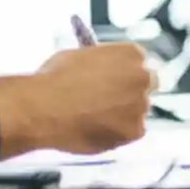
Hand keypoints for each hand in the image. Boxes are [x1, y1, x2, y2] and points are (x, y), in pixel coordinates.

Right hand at [0, 43, 157, 157]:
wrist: (44, 107)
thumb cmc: (54, 79)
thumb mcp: (79, 58)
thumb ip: (99, 65)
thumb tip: (99, 74)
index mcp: (131, 53)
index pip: (138, 62)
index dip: (124, 73)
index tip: (115, 81)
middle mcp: (143, 77)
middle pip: (146, 86)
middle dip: (131, 93)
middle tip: (111, 102)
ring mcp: (141, 105)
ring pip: (136, 112)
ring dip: (121, 116)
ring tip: (91, 120)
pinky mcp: (135, 131)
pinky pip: (128, 133)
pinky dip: (114, 134)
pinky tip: (92, 131)